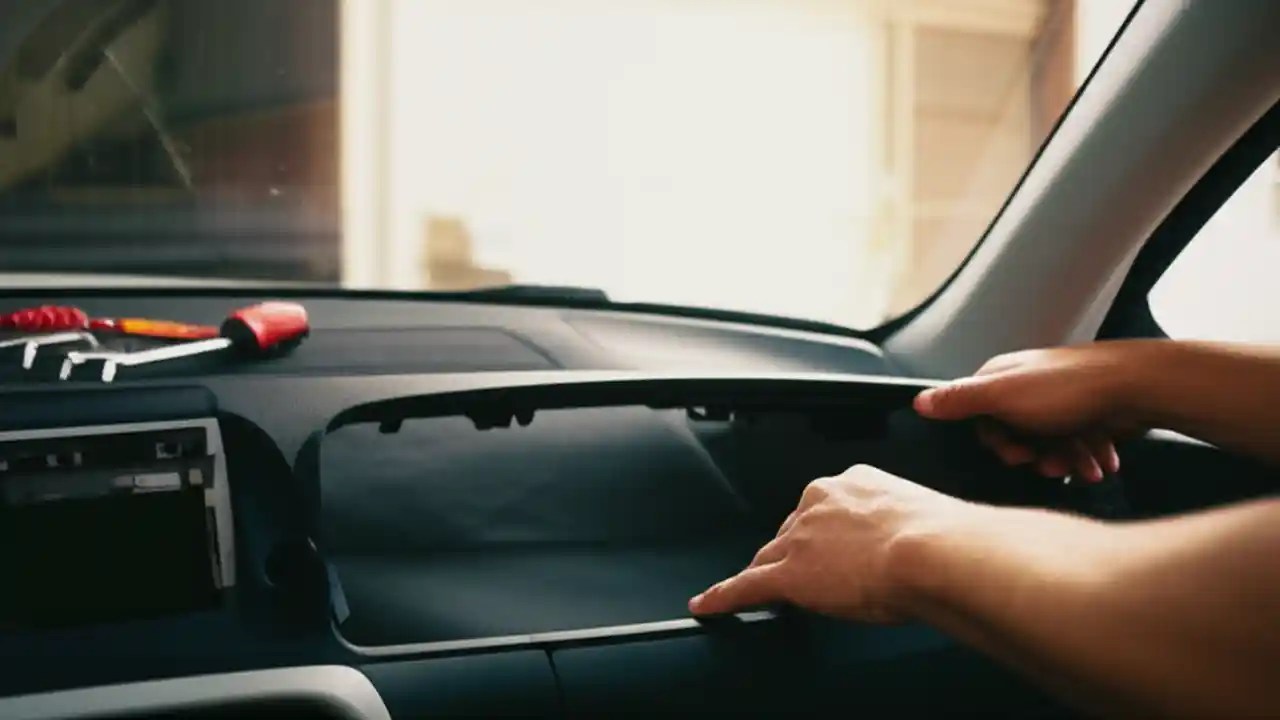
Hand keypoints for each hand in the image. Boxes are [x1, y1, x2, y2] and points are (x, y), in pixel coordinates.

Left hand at [688, 464, 976, 621]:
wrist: (933, 551)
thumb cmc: (941, 537)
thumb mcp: (919, 516)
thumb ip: (902, 524)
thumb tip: (909, 543)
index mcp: (853, 483)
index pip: (823, 509)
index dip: (824, 533)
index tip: (832, 545)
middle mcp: (819, 503)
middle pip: (792, 532)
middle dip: (797, 551)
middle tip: (814, 574)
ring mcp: (801, 538)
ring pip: (772, 557)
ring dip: (767, 572)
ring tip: (756, 589)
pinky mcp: (788, 573)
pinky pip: (746, 586)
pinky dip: (725, 596)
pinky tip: (708, 605)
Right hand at [913, 342, 1153, 481]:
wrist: (1136, 384)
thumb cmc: (1070, 389)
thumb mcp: (1003, 396)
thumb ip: (960, 400)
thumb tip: (919, 401)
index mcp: (1003, 378)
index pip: (982, 418)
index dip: (999, 442)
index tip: (1017, 455)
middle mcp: (1029, 387)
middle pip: (1018, 433)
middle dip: (1036, 455)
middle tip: (1052, 465)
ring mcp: (1061, 400)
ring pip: (1051, 442)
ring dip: (1066, 461)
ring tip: (1082, 470)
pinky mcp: (1090, 413)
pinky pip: (1080, 443)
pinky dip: (1088, 458)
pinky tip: (1099, 466)